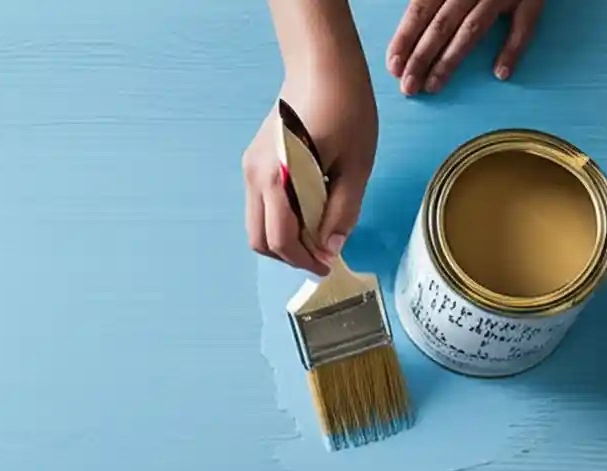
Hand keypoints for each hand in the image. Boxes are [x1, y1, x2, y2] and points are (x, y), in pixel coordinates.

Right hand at [244, 0, 377, 275]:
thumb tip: (331, 249)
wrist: (322, 68)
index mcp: (280, 178)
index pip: (282, 240)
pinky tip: (307, 209)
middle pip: (260, 240)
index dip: (305, 260)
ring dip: (283, 238)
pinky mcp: (253, 161)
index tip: (328, 266)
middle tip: (321, 256)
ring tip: (317, 234)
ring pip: (256, 224)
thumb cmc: (345, 110)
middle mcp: (256, 176)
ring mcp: (250, 168)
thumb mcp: (356, 166)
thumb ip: (343, 212)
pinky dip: (279, 219)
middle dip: (289, 255)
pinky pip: (260, 204)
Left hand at [387, 0, 544, 95]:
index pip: (420, 10)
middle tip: (408, 87)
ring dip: (451, 60)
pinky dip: (513, 49)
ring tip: (434, 86)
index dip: (405, 39)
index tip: (393, 66)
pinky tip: (501, 72)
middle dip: (421, 58)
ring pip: (472, 29)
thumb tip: (409, 23)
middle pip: (441, 25)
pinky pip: (523, 26)